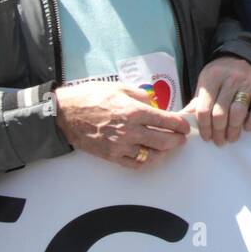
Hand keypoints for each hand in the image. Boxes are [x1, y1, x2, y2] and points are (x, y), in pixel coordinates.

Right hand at [54, 80, 188, 168]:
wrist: (65, 113)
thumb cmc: (91, 97)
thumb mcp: (119, 87)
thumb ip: (141, 96)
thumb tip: (154, 104)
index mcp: (133, 111)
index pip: (166, 121)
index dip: (180, 125)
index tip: (185, 126)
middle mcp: (130, 130)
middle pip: (164, 141)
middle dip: (177, 140)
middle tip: (181, 138)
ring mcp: (120, 146)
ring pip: (152, 155)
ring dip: (164, 152)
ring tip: (167, 147)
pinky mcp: (111, 156)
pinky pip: (136, 164)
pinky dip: (147, 161)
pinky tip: (150, 155)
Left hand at [184, 56, 250, 144]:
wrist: (239, 56)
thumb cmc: (219, 74)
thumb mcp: (204, 83)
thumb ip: (196, 102)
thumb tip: (184, 120)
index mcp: (212, 77)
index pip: (204, 109)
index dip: (204, 127)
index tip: (206, 136)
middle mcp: (230, 79)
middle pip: (221, 113)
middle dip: (218, 132)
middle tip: (218, 141)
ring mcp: (247, 83)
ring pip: (238, 113)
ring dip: (233, 131)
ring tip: (230, 138)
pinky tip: (246, 127)